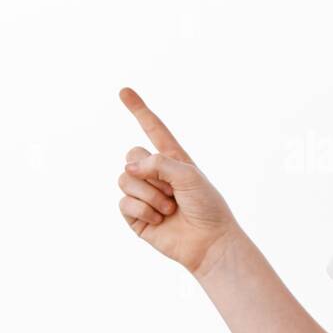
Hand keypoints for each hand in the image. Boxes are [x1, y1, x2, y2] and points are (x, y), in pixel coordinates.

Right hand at [118, 87, 240, 277]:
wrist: (209, 242)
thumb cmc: (207, 206)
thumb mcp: (188, 174)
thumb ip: (158, 162)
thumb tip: (128, 167)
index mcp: (173, 159)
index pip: (153, 129)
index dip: (139, 109)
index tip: (124, 91)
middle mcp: (155, 174)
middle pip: (131, 153)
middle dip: (150, 171)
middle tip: (172, 191)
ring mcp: (143, 194)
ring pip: (125, 179)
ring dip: (150, 195)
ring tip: (170, 208)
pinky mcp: (135, 216)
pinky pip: (124, 203)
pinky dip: (143, 211)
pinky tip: (159, 220)